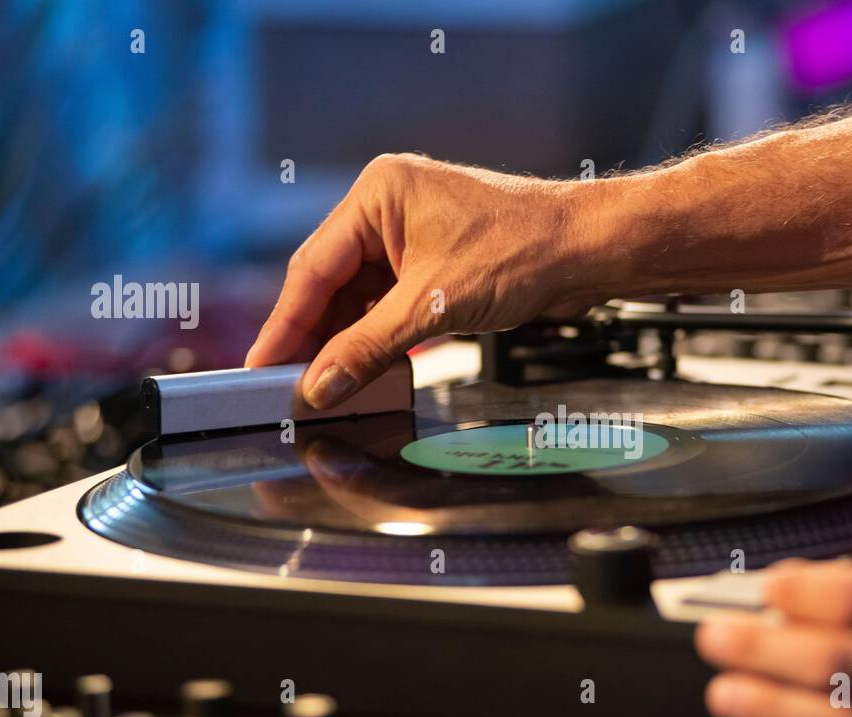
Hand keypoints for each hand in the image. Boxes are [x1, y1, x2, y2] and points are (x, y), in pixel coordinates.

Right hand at [244, 154, 604, 408]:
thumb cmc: (526, 250)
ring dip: (345, 342)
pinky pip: (390, 304)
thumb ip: (368, 348)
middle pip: (331, 283)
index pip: (313, 267)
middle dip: (312, 337)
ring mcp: (413, 235)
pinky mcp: (435, 262)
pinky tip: (364, 370)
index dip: (284, 324)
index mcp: (378, 193)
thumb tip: (320, 384)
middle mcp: (389, 207)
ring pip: (360, 298)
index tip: (261, 366)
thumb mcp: (433, 306)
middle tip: (285, 387)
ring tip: (323, 388)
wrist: (589, 251)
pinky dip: (378, 337)